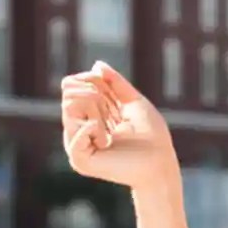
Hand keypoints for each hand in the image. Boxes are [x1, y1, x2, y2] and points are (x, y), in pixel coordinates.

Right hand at [60, 62, 178, 189]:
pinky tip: (107, 140)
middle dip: (92, 93)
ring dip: (95, 108)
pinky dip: (93, 128)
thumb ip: (115, 82)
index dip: (91, 81)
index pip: (74, 87)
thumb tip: (96, 65)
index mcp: (90, 116)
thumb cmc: (151, 134)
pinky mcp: (79, 160)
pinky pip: (75, 131)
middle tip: (113, 112)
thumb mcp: (133, 100)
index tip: (111, 91)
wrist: (159, 162)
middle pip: (68, 94)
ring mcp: (77, 145)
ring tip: (111, 127)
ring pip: (68, 107)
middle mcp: (79, 129)